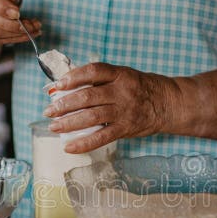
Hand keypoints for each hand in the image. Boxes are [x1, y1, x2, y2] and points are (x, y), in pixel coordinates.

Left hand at [43, 63, 179, 152]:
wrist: (167, 103)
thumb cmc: (138, 88)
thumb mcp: (122, 75)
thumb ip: (99, 79)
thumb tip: (66, 86)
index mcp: (119, 74)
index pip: (93, 71)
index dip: (74, 76)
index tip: (58, 84)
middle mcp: (121, 91)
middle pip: (88, 96)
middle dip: (64, 104)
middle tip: (48, 110)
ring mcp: (124, 111)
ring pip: (92, 116)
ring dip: (69, 122)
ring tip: (53, 126)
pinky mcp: (125, 128)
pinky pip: (102, 137)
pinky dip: (84, 143)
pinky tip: (69, 147)